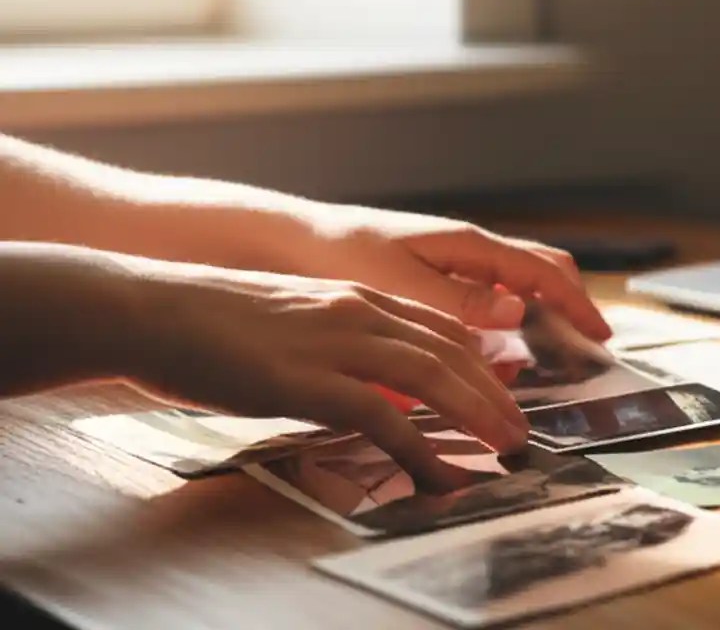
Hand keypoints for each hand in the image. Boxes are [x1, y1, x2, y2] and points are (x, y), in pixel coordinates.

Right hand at [110, 254, 529, 482]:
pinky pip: (382, 417)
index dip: (477, 361)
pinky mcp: (307, 381)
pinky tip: (439, 472)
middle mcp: (357, 312)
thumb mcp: (291, 317)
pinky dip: (419, 447)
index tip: (499, 391)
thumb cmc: (210, 319)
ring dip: (477, 414)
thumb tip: (358, 378)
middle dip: (493, 393)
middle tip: (520, 430)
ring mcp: (335, 344)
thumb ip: (335, 339)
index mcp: (354, 296)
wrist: (150, 308)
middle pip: (449, 351)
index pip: (438, 326)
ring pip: (432, 376)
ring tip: (507, 447)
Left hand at [280, 205, 610, 339]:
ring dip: (539, 317)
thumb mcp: (400, 284)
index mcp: (467, 245)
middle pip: (541, 271)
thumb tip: (519, 312)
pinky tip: (494, 352)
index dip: (578, 306)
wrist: (284, 241)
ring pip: (516, 286)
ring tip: (549, 358)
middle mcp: (467, 250)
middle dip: (570, 305)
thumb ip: (460, 300)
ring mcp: (451, 262)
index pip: (544, 272)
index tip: (601, 338)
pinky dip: (504, 324)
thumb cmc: (338, 256)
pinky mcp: (431, 279)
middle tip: (588, 347)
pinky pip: (485, 299)